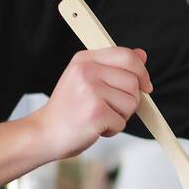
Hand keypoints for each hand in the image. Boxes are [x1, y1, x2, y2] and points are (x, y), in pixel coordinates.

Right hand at [29, 47, 151, 160]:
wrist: (43, 133)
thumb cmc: (68, 109)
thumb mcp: (88, 80)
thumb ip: (115, 66)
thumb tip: (142, 55)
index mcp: (85, 59)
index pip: (127, 56)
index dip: (142, 71)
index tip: (145, 85)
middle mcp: (86, 71)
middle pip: (133, 82)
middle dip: (130, 100)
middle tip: (109, 108)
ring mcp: (90, 91)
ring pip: (131, 103)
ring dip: (120, 116)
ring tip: (98, 117)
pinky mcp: (95, 112)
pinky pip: (122, 122)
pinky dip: (112, 129)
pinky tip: (94, 127)